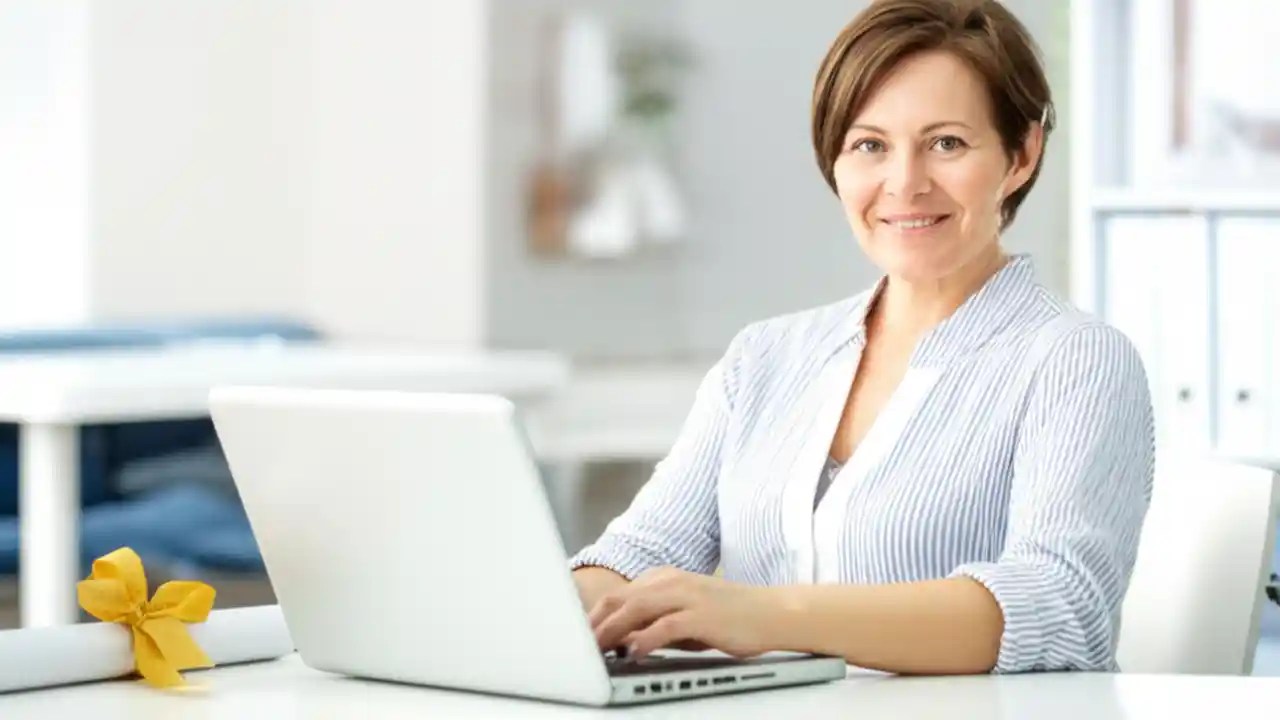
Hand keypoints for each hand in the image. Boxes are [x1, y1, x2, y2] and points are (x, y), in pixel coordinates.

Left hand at [587, 567, 780, 659]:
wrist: (771, 612)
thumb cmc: (729, 616)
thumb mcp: (685, 615)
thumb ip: (654, 622)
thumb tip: (623, 640)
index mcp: (665, 578)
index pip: (619, 595)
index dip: (594, 616)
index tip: (579, 637)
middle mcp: (672, 581)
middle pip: (621, 599)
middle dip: (595, 623)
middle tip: (578, 646)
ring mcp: (687, 595)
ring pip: (637, 608)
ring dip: (612, 630)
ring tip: (596, 650)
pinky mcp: (702, 614)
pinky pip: (666, 625)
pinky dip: (646, 639)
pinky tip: (634, 652)